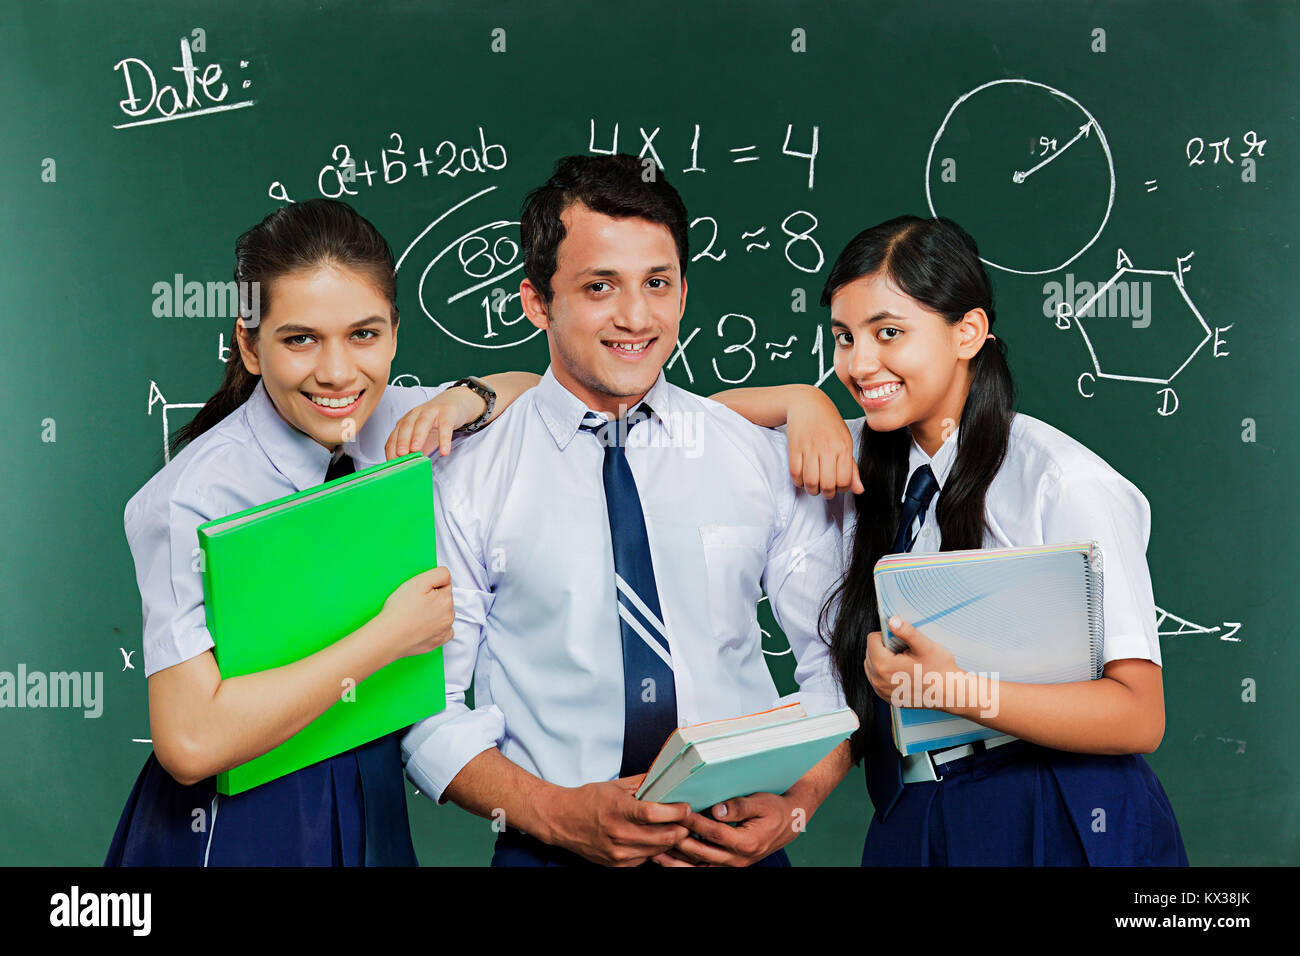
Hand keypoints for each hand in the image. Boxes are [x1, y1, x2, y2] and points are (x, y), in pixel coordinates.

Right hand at [378, 566, 453, 659]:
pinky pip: (441, 630)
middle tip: (414, 604)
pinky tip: (421, 627)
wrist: (388, 638)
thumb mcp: (419, 581)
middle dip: (432, 598)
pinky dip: (434, 627)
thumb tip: (446, 577)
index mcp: (446, 599)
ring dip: (433, 612)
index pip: (444, 582)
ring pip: (442, 613)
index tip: (419, 592)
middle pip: (444, 598)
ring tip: (414, 616)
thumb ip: (439, 574)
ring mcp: (444, 630)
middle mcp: (449, 616)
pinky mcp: (438, 642)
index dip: (430, 584)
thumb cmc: (399, 610)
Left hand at [384, 386, 486, 459]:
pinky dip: (444, 439)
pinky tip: (444, 451)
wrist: (454, 403)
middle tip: (400, 454)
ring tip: (416, 450)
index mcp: (406, 421)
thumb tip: (407, 470)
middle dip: (401, 441)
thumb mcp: (422, 437)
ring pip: (422, 423)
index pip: (394, 436)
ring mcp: (431, 412)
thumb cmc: (435, 422)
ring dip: (417, 436)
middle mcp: (415, 414)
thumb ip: (414, 451)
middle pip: (406, 427)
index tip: (392, 464)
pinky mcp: (447, 413)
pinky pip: (445, 426)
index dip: (392, 449)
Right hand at [539, 776, 691, 866]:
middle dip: (680, 829)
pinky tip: (656, 840)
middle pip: (661, 837)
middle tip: (688, 821)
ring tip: (677, 830)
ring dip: (670, 841)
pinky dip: (654, 850)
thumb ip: (643, 783)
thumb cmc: (588, 800)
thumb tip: (667, 778)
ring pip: (657, 851)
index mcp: (618, 809)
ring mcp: (617, 852)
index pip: (653, 814)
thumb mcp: (615, 786)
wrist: (561, 820)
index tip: (686, 807)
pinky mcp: (616, 864)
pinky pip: (645, 859)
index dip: (675, 812)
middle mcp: (618, 833)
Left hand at [652, 792, 800, 866]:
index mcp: (746, 843)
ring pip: (698, 864)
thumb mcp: (760, 802)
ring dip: (676, 859)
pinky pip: (702, 868)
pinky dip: (684, 864)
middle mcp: (738, 859)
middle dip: (678, 840)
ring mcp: (732, 864)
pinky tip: (668, 858)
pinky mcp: (727, 864)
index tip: (677, 811)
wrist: (788, 823)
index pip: (713, 832)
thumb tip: (717, 810)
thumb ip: (739, 807)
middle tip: (658, 829)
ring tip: (654, 850)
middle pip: (701, 851)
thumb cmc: (774, 809)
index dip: (693, 822)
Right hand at [787, 386, 863, 498]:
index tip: (838, 486)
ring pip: (811, 482)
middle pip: (827, 485)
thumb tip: (859, 489)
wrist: (807, 403)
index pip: (844, 481)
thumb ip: (852, 467)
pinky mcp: (795, 448)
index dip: (842, 489)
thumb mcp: (845, 441)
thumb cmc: (828, 423)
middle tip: (825, 489)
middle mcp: (828, 448)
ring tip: (814, 485)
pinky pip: (795, 474)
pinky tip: (803, 477)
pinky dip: (799, 481)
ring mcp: (810, 448)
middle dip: (827, 493)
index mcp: (843, 447)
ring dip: (812, 489)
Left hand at [865, 616, 960, 709]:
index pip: (872, 639)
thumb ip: (907, 632)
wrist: (951, 694)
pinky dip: (886, 673)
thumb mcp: (925, 646)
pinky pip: (878, 680)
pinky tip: (903, 673)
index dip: (886, 635)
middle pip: (870, 652)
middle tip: (905, 651)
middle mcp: (878, 680)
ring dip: (883, 660)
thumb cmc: (940, 670)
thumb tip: (892, 620)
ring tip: (904, 661)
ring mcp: (882, 691)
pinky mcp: (888, 697)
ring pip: (872, 666)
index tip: (901, 641)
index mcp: (883, 665)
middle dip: (884, 648)